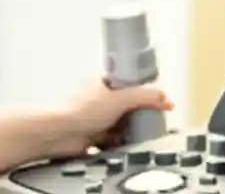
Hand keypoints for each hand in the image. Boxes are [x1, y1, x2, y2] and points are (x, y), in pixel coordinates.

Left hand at [48, 78, 174, 156]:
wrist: (59, 133)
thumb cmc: (80, 109)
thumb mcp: (120, 98)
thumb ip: (145, 96)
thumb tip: (165, 97)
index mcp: (106, 81)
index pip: (133, 82)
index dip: (147, 93)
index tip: (159, 102)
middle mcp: (102, 97)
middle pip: (130, 106)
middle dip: (139, 116)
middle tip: (149, 122)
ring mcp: (98, 116)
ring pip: (123, 124)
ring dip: (128, 131)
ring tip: (133, 134)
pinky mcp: (94, 134)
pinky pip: (114, 139)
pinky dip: (118, 143)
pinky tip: (120, 143)